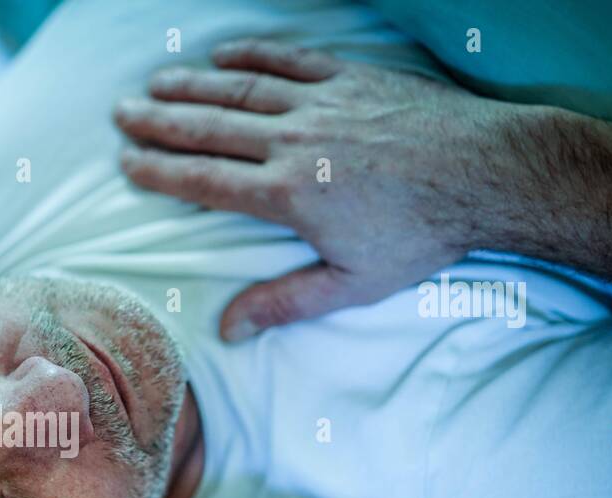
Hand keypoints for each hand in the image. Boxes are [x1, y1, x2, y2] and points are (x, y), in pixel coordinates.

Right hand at [114, 40, 511, 338]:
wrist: (489, 174)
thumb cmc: (423, 235)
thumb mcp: (352, 284)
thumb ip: (285, 303)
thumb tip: (229, 330)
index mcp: (287, 194)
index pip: (205, 180)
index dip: (160, 170)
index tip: (127, 163)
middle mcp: (295, 142)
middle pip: (210, 127)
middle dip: (160, 120)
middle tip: (121, 114)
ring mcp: (322, 103)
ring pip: (241, 89)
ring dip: (193, 85)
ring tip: (156, 83)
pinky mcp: (352, 77)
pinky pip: (290, 60)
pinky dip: (253, 55)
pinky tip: (225, 53)